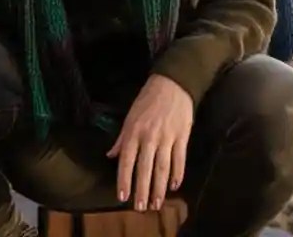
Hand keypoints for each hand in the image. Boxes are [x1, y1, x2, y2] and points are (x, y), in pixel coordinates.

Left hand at [106, 73, 192, 211]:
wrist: (172, 84)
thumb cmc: (147, 100)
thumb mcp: (129, 116)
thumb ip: (121, 138)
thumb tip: (111, 155)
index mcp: (133, 132)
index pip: (126, 161)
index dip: (124, 180)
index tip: (122, 197)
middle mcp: (149, 137)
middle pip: (144, 168)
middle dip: (142, 190)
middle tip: (140, 207)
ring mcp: (167, 138)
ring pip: (162, 168)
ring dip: (159, 187)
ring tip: (157, 203)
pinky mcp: (182, 137)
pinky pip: (179, 159)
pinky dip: (177, 174)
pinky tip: (174, 186)